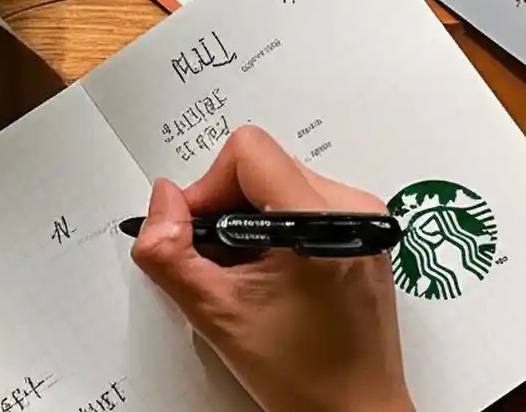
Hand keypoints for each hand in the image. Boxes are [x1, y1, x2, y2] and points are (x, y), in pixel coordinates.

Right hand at [131, 127, 413, 411]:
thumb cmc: (303, 375)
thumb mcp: (215, 313)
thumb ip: (171, 252)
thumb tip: (162, 201)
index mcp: (323, 222)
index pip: (249, 151)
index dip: (208, 186)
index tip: (199, 232)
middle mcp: (354, 210)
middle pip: (262, 164)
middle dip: (225, 208)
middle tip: (219, 262)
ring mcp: (363, 220)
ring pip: (277, 181)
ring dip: (247, 220)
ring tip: (247, 273)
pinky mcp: (361, 232)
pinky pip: (300, 202)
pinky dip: (272, 229)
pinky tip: (270, 274)